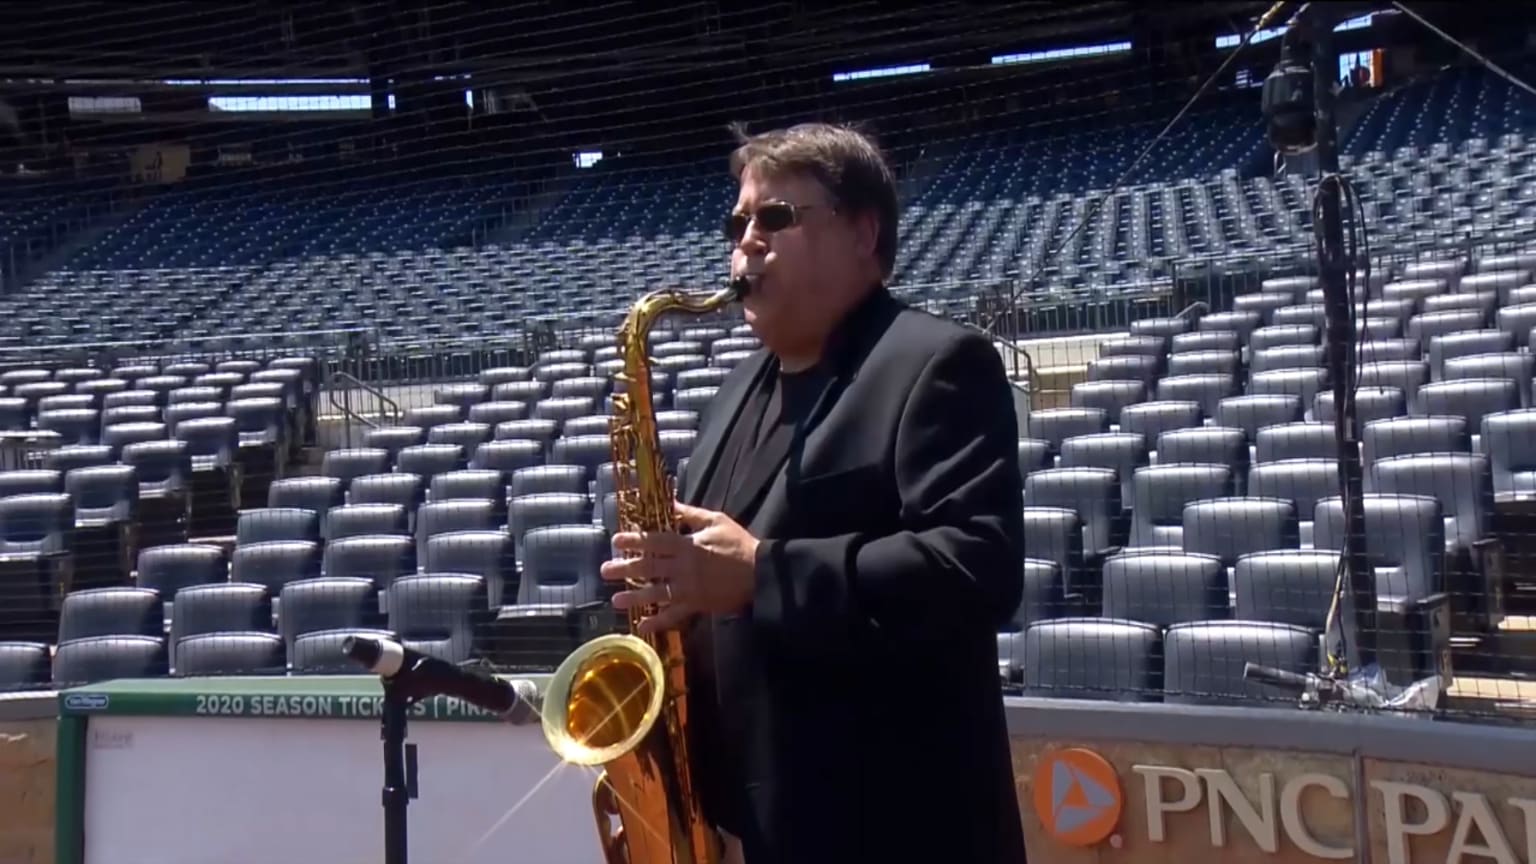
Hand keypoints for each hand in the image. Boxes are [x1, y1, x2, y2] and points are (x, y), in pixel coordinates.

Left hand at [601, 502, 759, 634]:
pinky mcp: (697, 605)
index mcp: (688, 545)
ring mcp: (689, 589)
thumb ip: (689, 514)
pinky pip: (674, 616)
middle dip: (625, 569)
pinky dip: (658, 622)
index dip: (634, 541)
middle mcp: (684, 568)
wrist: (760, 573)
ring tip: (616, 601)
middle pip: (650, 568)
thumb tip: (669, 502)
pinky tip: (642, 626)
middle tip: (605, 570)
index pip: (655, 541)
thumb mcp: (715, 520)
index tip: (616, 541)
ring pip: (657, 594)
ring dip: (635, 598)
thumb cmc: (738, 543)